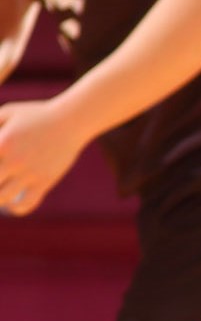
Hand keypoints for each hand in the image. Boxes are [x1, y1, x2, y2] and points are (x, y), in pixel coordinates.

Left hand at [0, 99, 88, 215]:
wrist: (73, 120)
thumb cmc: (36, 114)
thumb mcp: (7, 113)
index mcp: (1, 143)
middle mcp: (14, 160)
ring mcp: (30, 173)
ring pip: (2, 198)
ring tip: (0, 190)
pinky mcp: (45, 181)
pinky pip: (27, 204)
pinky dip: (16, 208)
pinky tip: (11, 202)